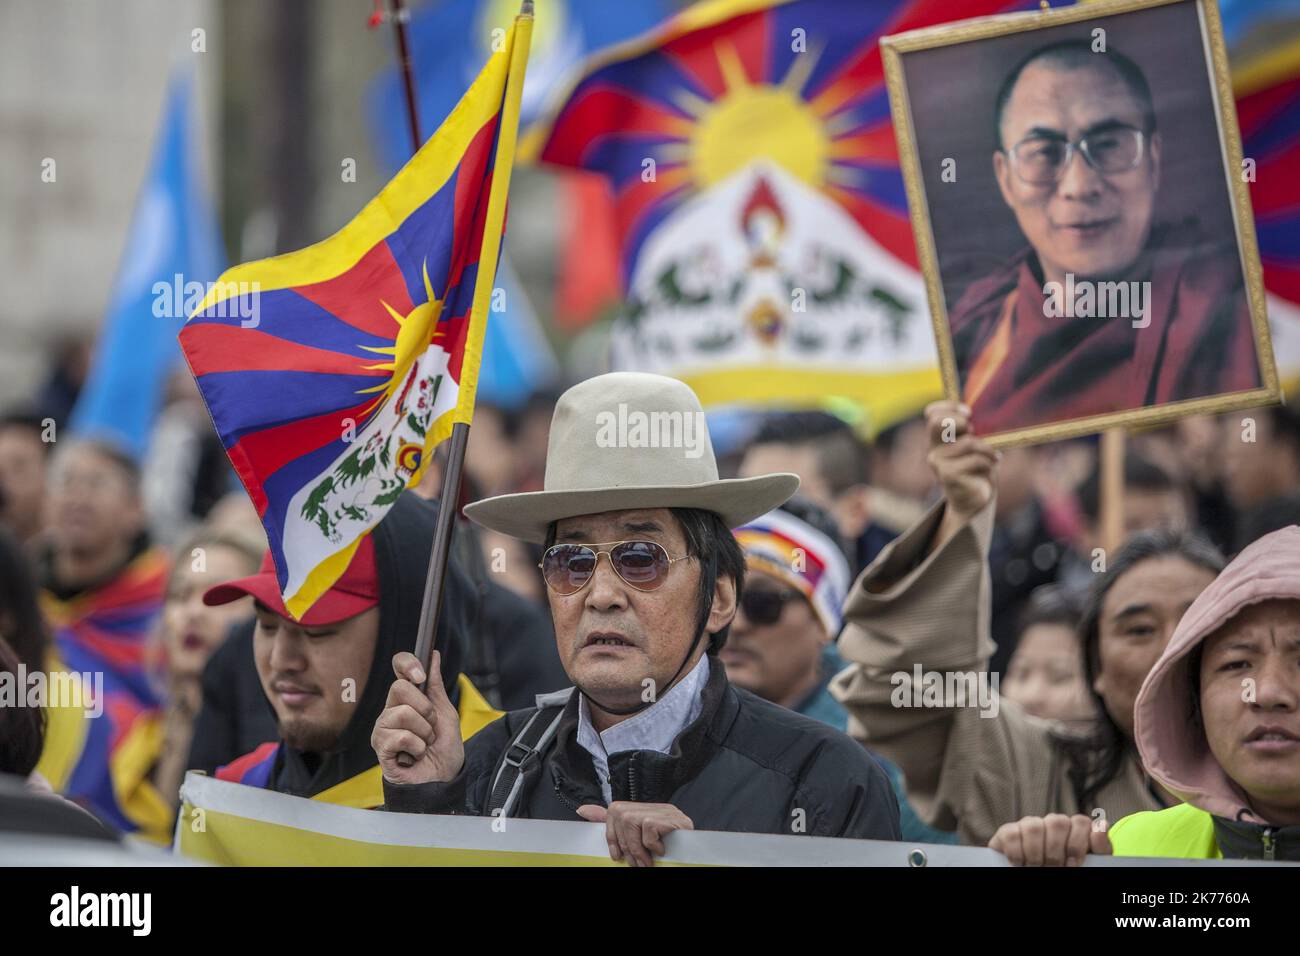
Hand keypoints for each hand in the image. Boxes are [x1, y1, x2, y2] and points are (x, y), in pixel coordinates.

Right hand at [372, 649, 463, 785]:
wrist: (443, 781)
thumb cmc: (444, 751)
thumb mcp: (446, 714)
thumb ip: (436, 686)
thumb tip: (434, 655)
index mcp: (407, 699)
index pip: (398, 668)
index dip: (407, 664)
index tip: (420, 675)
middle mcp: (391, 710)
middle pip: (399, 687)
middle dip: (425, 708)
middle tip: (430, 726)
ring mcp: (383, 729)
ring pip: (402, 713)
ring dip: (424, 732)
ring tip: (424, 744)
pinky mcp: (380, 748)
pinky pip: (401, 737)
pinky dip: (417, 748)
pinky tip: (415, 756)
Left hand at [576, 802, 693, 866]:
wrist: (696, 858)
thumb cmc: (667, 853)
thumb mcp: (637, 842)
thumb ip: (613, 826)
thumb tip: (582, 810)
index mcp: (644, 811)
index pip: (616, 811)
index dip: (612, 835)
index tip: (616, 856)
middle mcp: (654, 806)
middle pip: (621, 816)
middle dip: (625, 845)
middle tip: (636, 864)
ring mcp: (665, 810)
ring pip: (632, 821)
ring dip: (637, 849)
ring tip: (646, 863)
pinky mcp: (672, 817)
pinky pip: (648, 827)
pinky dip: (651, 844)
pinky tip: (661, 852)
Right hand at [925, 400, 997, 544]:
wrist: (974, 500)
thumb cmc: (977, 468)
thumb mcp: (974, 445)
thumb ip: (971, 430)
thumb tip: (978, 417)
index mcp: (938, 438)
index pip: (932, 413)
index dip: (949, 406)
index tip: (968, 412)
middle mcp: (933, 449)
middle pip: (938, 423)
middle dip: (960, 421)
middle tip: (974, 430)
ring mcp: (938, 462)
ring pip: (968, 442)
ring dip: (986, 449)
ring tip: (993, 457)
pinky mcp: (948, 475)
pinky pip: (975, 459)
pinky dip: (988, 462)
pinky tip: (990, 467)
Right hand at [988, 813, 1112, 865]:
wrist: (1038, 876)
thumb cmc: (1066, 871)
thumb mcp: (1087, 865)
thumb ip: (1099, 848)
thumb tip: (1102, 825)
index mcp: (1074, 830)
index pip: (1081, 822)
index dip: (1078, 843)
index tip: (1074, 864)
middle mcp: (1052, 824)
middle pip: (1057, 821)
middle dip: (1056, 851)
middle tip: (1055, 869)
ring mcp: (1030, 826)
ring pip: (1033, 826)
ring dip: (1036, 854)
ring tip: (1037, 868)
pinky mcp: (1008, 832)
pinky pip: (1012, 834)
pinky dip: (1017, 853)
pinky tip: (1021, 864)